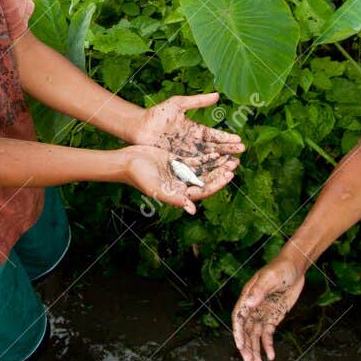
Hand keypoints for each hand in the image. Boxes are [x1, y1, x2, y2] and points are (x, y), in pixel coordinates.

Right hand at [122, 144, 237, 214]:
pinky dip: (206, 155)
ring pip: (203, 168)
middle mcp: (182, 183)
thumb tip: (192, 210)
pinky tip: (216, 150)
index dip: (217, 184)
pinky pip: (195, 159)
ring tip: (231, 157)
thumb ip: (174, 199)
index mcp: (180, 193)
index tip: (229, 175)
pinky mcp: (177, 160)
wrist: (126, 161)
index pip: (204, 190)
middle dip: (221, 172)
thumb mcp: (156, 189)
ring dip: (216, 164)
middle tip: (234, 164)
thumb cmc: (139, 176)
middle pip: (207, 179)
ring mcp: (180, 172)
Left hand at [132, 93, 245, 183]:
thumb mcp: (178, 104)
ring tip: (232, 166)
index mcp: (196, 130)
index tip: (239, 141)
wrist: (139, 127)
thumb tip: (218, 95)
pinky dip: (204, 170)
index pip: (215, 136)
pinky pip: (193, 166)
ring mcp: (186, 153)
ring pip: (206, 159)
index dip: (226, 139)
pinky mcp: (178, 161)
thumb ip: (198, 101)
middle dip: (227, 152)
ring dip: (219, 163)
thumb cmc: (157, 114)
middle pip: (214, 149)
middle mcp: (193, 143)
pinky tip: (214, 173)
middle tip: (240, 155)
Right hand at [232, 255, 304, 360]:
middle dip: (247, 347)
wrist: (295, 266)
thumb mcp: (271, 277)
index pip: (239, 319)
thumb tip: (248, 303)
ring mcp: (262, 313)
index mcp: (248, 297)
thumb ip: (260, 290)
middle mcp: (253, 307)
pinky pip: (268, 334)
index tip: (240, 346)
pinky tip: (270, 356)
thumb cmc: (281, 268)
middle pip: (247, 331)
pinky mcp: (273, 317)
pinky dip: (268, 345)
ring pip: (256, 336)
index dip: (238, 333)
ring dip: (255, 350)